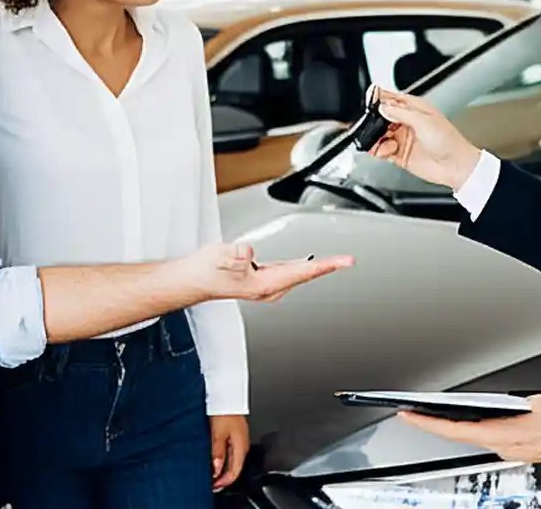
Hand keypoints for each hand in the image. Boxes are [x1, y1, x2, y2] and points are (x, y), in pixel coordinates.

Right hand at [174, 244, 352, 302]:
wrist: (193, 278)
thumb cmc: (206, 270)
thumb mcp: (221, 256)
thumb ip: (237, 255)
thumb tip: (249, 254)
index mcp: (264, 284)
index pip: (302, 272)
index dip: (325, 266)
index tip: (344, 263)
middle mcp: (269, 288)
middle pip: (305, 275)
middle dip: (326, 267)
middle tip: (347, 260)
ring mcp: (266, 285)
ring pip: (297, 275)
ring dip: (315, 269)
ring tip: (334, 262)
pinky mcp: (262, 279)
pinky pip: (289, 272)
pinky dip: (301, 267)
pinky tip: (306, 264)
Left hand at [210, 415, 249, 491]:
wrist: (227, 397)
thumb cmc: (224, 412)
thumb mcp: (218, 434)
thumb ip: (218, 452)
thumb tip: (216, 469)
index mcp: (241, 447)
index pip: (235, 471)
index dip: (224, 482)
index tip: (214, 486)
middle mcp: (242, 445)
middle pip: (235, 468)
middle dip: (224, 478)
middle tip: (212, 484)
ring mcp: (240, 440)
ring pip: (233, 462)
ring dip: (223, 470)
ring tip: (213, 475)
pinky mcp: (235, 436)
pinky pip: (231, 454)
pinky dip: (224, 461)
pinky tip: (217, 461)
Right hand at [367, 87, 480, 189]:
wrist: (456, 166)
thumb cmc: (449, 141)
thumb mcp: (424, 121)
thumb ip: (401, 113)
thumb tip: (383, 107)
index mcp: (415, 109)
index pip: (392, 99)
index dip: (379, 98)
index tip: (369, 99)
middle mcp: (408, 122)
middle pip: (382, 117)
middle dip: (374, 120)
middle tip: (369, 124)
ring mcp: (403, 138)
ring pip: (380, 134)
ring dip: (376, 137)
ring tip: (379, 140)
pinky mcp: (400, 154)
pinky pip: (382, 150)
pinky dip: (379, 150)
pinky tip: (384, 150)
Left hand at [398, 395, 540, 464]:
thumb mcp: (536, 399)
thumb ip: (512, 400)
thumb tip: (503, 399)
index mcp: (502, 434)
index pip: (453, 430)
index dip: (426, 423)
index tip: (408, 416)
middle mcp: (504, 446)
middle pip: (460, 435)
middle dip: (436, 424)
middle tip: (415, 413)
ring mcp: (512, 450)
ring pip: (475, 436)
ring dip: (457, 426)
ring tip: (438, 413)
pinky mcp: (522, 450)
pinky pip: (491, 438)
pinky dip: (476, 428)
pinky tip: (472, 420)